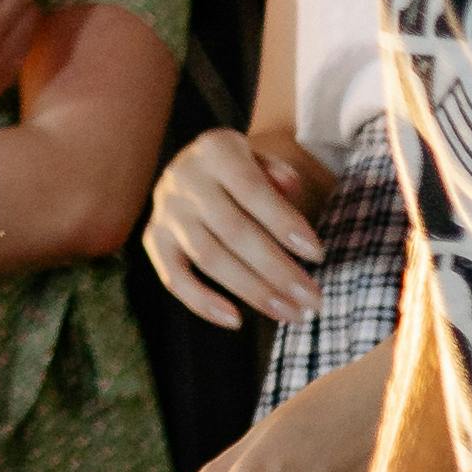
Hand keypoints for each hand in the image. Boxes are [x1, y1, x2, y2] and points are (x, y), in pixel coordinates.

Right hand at [143, 125, 336, 328]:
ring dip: (252, 291)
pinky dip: (201, 302)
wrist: (199, 166)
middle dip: (277, 270)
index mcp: (215, 150)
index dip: (284, 224)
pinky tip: (236, 321)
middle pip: (233, 231)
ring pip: (209, 258)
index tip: (318, 255)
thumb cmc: (244, 170)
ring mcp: (165, 210)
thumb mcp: (264, 159)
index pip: (252, 191)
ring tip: (290, 314)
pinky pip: (173, 277)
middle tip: (312, 299)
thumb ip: (279, 172)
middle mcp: (183, 178)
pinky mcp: (154, 238)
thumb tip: (289, 188)